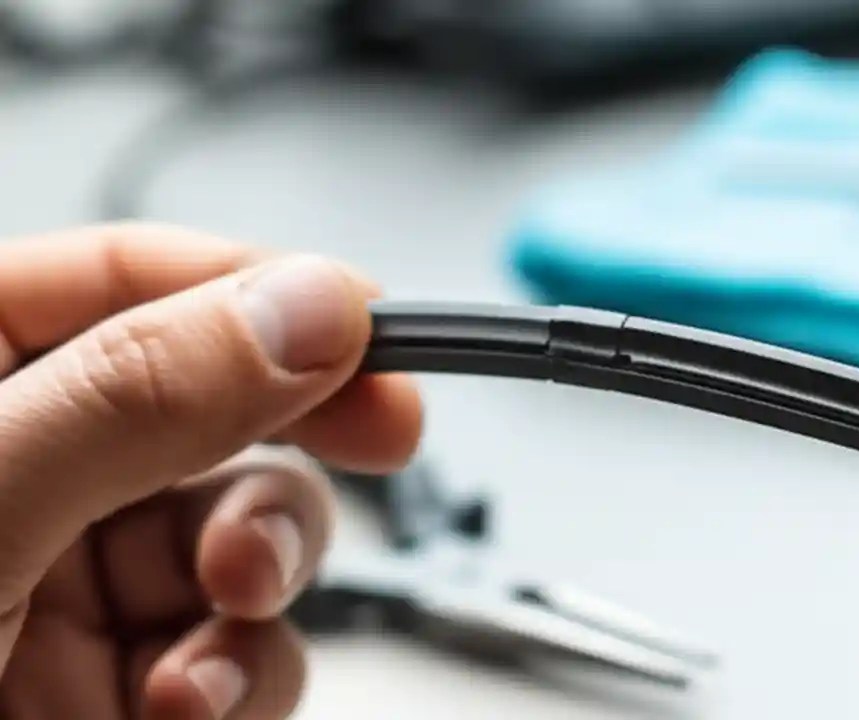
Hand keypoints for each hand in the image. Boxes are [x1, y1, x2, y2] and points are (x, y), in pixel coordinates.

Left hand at [0, 225, 423, 718]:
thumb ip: (132, 396)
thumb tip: (301, 307)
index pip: (125, 282)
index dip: (261, 289)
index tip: (375, 329)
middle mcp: (16, 476)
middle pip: (210, 404)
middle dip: (285, 436)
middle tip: (382, 433)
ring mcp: (65, 585)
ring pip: (237, 531)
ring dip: (262, 572)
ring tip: (231, 606)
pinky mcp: (108, 687)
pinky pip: (227, 650)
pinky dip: (237, 675)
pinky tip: (186, 700)